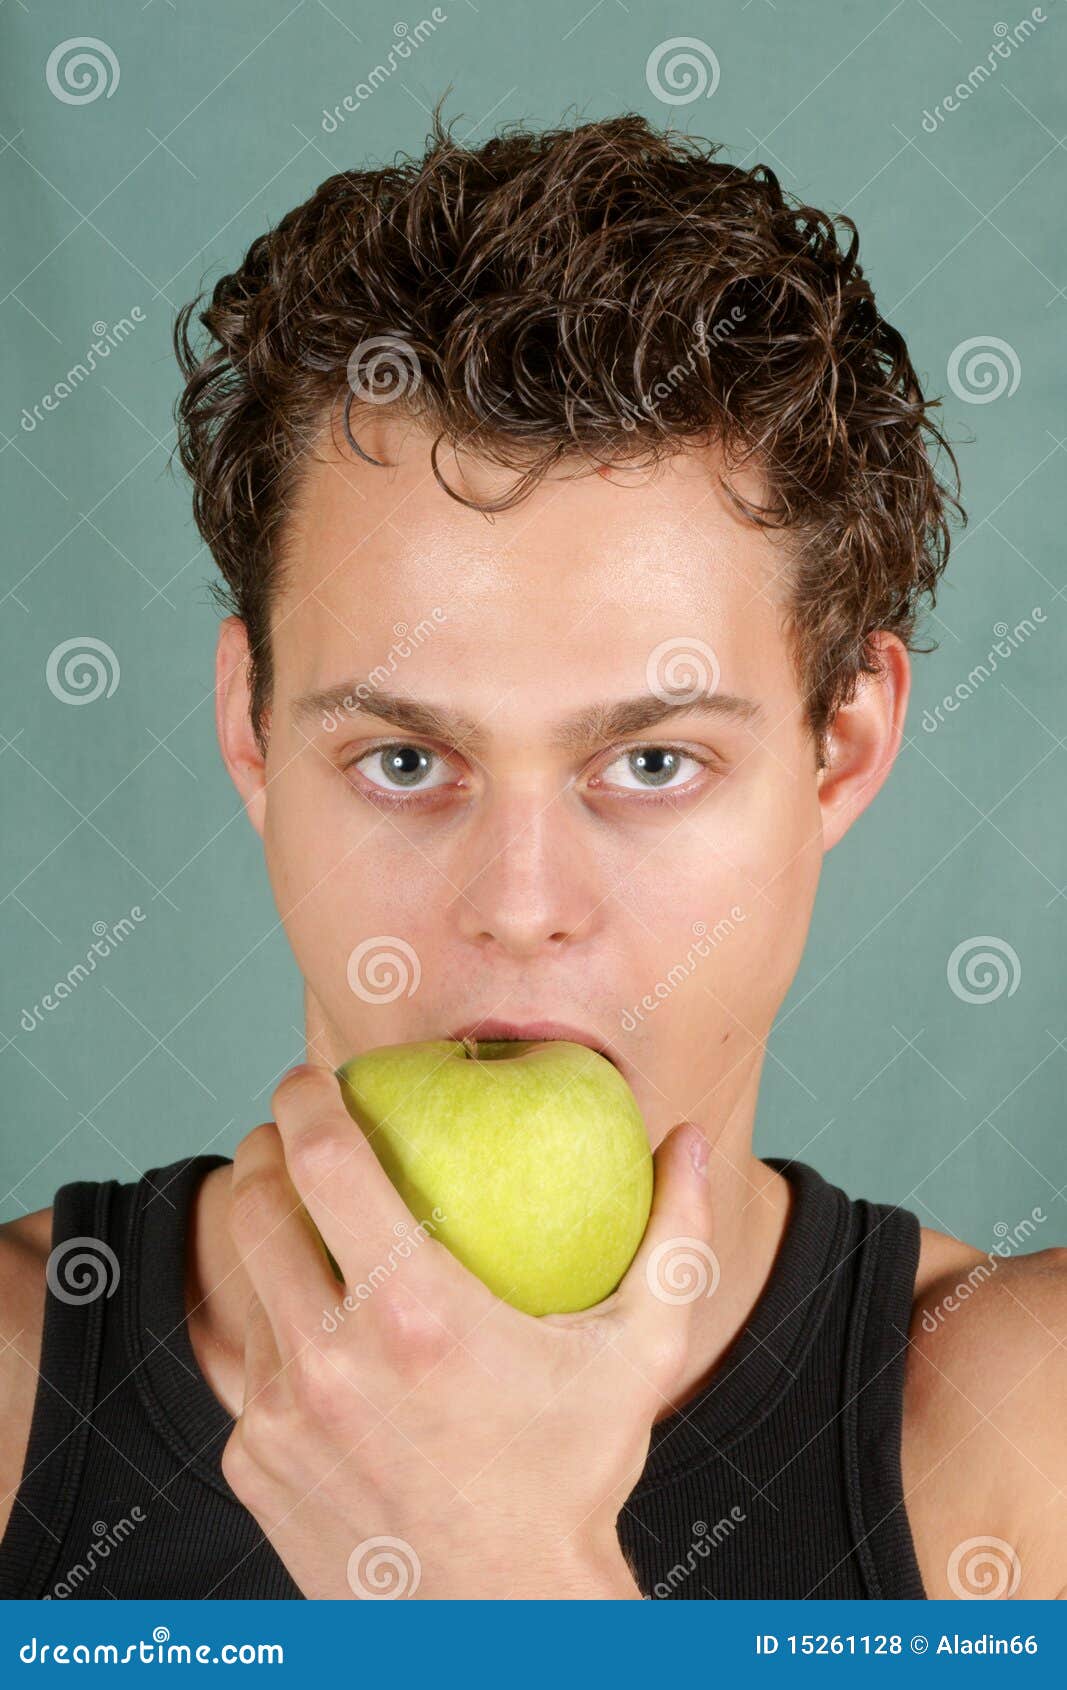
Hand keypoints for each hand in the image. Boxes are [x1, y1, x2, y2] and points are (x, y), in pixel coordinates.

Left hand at [220, 1063, 712, 1598]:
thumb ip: (671, 1236)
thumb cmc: (575, 1477)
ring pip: (244, 1285)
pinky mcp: (254, 1461)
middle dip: (264, 1150)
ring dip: (261, 1234)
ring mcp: (279, 1417)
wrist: (502, 1622)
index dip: (307, 1099)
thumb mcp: (638, 1354)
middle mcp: (330, 1361)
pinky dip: (272, 1329)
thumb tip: (684, 1137)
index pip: (326, 1163)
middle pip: (258, 1209)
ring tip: (294, 1212)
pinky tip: (312, 1326)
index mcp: (416, 1315)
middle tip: (290, 1134)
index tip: (312, 1077)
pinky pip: (247, 1366)